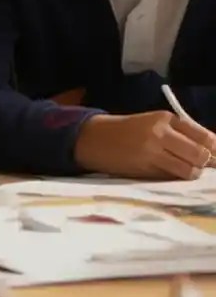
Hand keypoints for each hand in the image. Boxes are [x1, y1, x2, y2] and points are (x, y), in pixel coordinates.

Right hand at [74, 111, 215, 179]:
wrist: (93, 138)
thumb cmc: (127, 130)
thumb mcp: (153, 123)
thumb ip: (181, 133)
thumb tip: (212, 150)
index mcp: (165, 118)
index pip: (204, 136)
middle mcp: (160, 133)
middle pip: (201, 154)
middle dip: (207, 163)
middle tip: (204, 166)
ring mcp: (151, 151)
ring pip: (189, 169)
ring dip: (193, 173)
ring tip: (186, 170)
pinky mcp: (143, 168)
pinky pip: (172, 176)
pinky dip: (177, 177)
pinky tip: (172, 173)